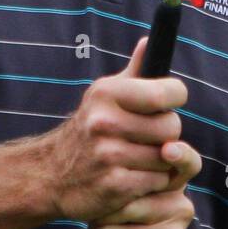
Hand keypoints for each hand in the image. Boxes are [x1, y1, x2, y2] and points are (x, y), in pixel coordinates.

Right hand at [47, 36, 186, 221]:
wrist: (52, 173)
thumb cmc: (91, 127)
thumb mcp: (105, 94)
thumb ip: (135, 70)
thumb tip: (150, 40)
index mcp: (107, 93)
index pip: (165, 92)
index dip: (175, 97)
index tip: (169, 103)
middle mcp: (104, 122)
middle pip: (171, 127)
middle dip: (166, 134)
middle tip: (149, 136)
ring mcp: (108, 156)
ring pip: (167, 157)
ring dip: (161, 161)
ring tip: (141, 158)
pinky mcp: (113, 187)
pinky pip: (157, 182)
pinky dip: (152, 182)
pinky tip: (135, 177)